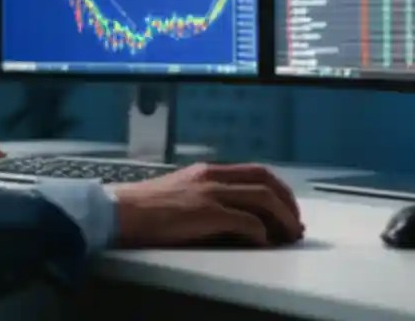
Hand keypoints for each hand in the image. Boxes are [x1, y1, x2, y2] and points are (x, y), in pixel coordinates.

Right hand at [109, 162, 303, 247]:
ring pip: (263, 198)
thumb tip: (234, 217)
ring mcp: (210, 193)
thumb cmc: (144, 208)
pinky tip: (263, 243)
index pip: (257, 172)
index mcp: (209, 171)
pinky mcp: (205, 212)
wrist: (119, 211)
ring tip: (289, 236)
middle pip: (267, 181)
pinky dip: (261, 232)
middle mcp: (213, 176)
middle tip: (295, 224)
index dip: (279, 190)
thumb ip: (207, 196)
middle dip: (288, 203)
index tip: (288, 210)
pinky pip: (246, 221)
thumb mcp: (181, 193)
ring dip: (282, 219)